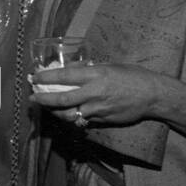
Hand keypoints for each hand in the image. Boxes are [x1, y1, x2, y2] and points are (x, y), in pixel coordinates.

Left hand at [30, 62, 165, 127]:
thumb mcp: (109, 66)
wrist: (153, 95)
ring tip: (45, 108)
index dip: (46, 78)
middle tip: (32, 97)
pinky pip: (82, 120)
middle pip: (62, 99)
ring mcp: (98, 109)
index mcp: (95, 75)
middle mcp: (94, 93)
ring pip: (69, 114)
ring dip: (54, 112)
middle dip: (44, 99)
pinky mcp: (103, 120)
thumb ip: (89, 70)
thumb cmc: (132, 76)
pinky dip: (71, 118)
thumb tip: (70, 70)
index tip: (34, 77)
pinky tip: (65, 114)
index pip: (64, 77)